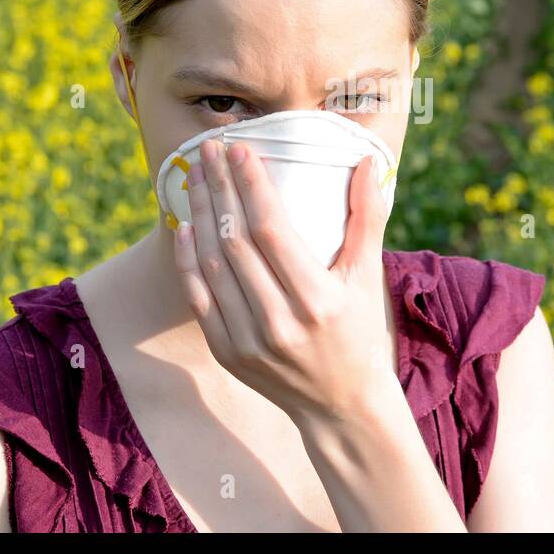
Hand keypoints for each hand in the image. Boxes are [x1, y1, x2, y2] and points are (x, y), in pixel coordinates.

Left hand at [171, 137, 396, 425]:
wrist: (339, 404)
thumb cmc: (358, 329)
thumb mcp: (368, 275)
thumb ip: (367, 216)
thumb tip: (366, 160)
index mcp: (317, 299)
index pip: (271, 229)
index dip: (251, 185)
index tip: (240, 149)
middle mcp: (279, 322)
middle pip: (235, 240)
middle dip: (219, 187)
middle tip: (209, 149)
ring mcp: (248, 340)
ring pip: (211, 264)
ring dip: (199, 214)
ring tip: (196, 176)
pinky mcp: (227, 352)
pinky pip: (198, 296)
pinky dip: (188, 259)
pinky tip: (185, 225)